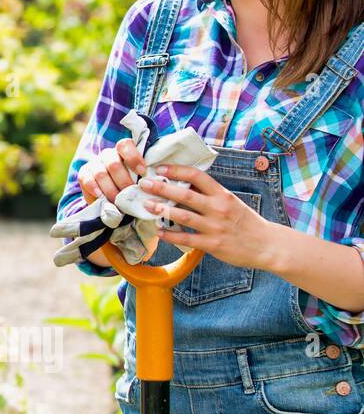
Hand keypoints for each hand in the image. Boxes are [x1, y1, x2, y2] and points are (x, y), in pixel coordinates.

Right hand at [78, 137, 149, 203]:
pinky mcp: (84, 174)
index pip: (125, 145)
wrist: (111, 199)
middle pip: (113, 163)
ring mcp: (95, 163)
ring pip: (101, 174)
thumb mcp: (139, 181)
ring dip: (110, 190)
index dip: (133, 158)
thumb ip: (143, 178)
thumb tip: (152, 182)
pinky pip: (87, 180)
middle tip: (130, 195)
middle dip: (123, 182)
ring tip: (117, 201)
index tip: (142, 172)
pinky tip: (101, 196)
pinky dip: (95, 189)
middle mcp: (108, 155)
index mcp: (123, 152)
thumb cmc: (130, 189)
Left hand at [140, 164, 276, 269]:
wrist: (267, 245)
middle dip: (162, 188)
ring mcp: (215, 227)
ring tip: (147, 206)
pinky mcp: (213, 245)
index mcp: (222, 195)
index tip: (160, 168)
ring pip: (183, 216)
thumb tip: (183, 184)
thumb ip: (209, 195)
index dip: (177, 170)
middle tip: (144, 184)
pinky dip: (171, 235)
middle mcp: (218, 208)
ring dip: (162, 210)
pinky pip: (187, 239)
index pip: (198, 176)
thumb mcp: (231, 202)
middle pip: (186, 195)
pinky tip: (159, 232)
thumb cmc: (245, 222)